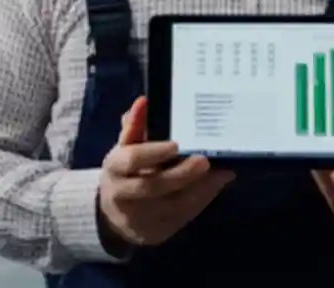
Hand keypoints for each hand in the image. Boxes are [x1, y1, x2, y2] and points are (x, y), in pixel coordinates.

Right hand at [97, 96, 234, 249]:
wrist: (114, 215)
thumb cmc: (125, 171)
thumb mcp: (125, 148)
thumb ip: (135, 127)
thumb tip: (144, 101)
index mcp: (114, 168)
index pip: (131, 159)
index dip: (153, 152)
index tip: (175, 144)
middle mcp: (123, 195)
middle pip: (152, 186)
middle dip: (181, 174)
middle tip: (204, 160)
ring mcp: (138, 218)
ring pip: (171, 205)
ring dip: (198, 189)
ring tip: (220, 173)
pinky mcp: (154, 233)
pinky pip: (181, 218)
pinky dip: (200, 202)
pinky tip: (215, 186)